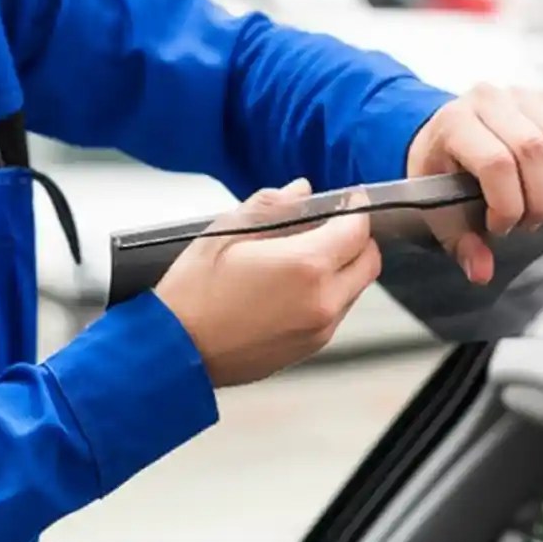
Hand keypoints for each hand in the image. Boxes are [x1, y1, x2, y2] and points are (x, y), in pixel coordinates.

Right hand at [156, 178, 380, 387]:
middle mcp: (323, 302)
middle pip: (369, 262)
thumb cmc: (193, 293)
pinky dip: (328, 293)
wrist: (173, 351)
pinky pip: (335, 313)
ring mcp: (319, 330)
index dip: (356, 209)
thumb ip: (270, 206)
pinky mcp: (308, 349)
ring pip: (355, 289)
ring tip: (306, 254)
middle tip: (332, 224)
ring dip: (343, 267)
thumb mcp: (225, 232)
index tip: (348, 199)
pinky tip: (293, 285)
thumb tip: (301, 190)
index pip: (357, 230)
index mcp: (306, 266)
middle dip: (357, 239)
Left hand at [406, 84, 542, 284]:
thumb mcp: (439, 209)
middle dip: (542, 200)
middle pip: (536, 150)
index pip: (497, 163)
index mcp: (454, 124)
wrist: (443, 136)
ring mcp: (522, 95)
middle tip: (532, 223)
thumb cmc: (441, 172)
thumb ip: (461, 243)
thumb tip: (481, 271)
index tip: (501, 227)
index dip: (508, 205)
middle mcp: (489, 100)